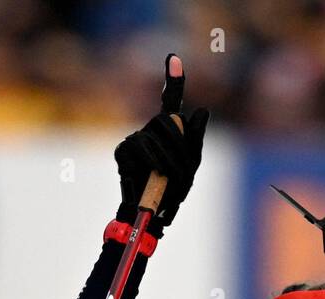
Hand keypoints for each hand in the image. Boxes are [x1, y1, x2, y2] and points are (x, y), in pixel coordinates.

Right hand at [114, 53, 209, 234]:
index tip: (174, 57)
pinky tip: (154, 176)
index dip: (173, 79)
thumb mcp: (190, 165)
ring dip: (170, 161)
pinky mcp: (122, 151)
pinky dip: (153, 163)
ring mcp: (133, 138)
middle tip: (185, 174)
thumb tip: (202, 110)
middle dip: (182, 147)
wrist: (149, 214)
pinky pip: (142, 148)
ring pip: (157, 137)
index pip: (170, 100)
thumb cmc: (171, 190)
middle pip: (168, 121)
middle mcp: (148, 130)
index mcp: (166, 132)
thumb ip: (195, 139)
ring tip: (171, 182)